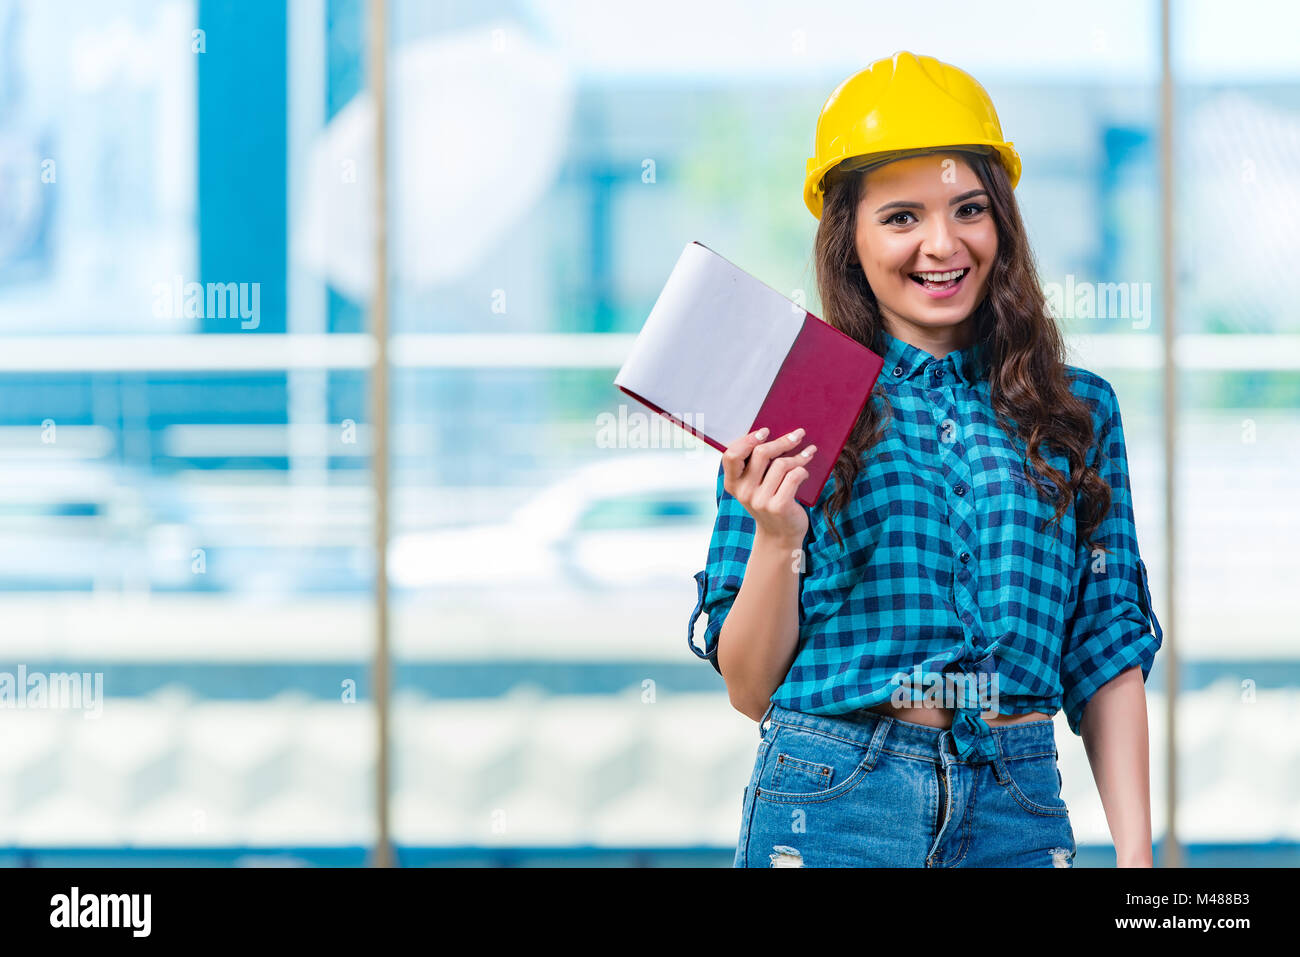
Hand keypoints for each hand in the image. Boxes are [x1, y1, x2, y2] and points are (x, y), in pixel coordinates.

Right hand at [721, 426, 814, 545]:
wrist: (780, 535)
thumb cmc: (769, 502)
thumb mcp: (754, 486)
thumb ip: (755, 465)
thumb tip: (771, 434)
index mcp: (733, 484)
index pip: (731, 455)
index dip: (747, 440)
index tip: (765, 432)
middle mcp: (744, 492)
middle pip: (761, 453)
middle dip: (782, 441)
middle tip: (798, 434)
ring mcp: (760, 500)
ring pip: (781, 464)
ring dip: (798, 457)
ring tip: (808, 454)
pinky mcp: (779, 506)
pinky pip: (794, 476)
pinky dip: (803, 471)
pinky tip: (805, 473)